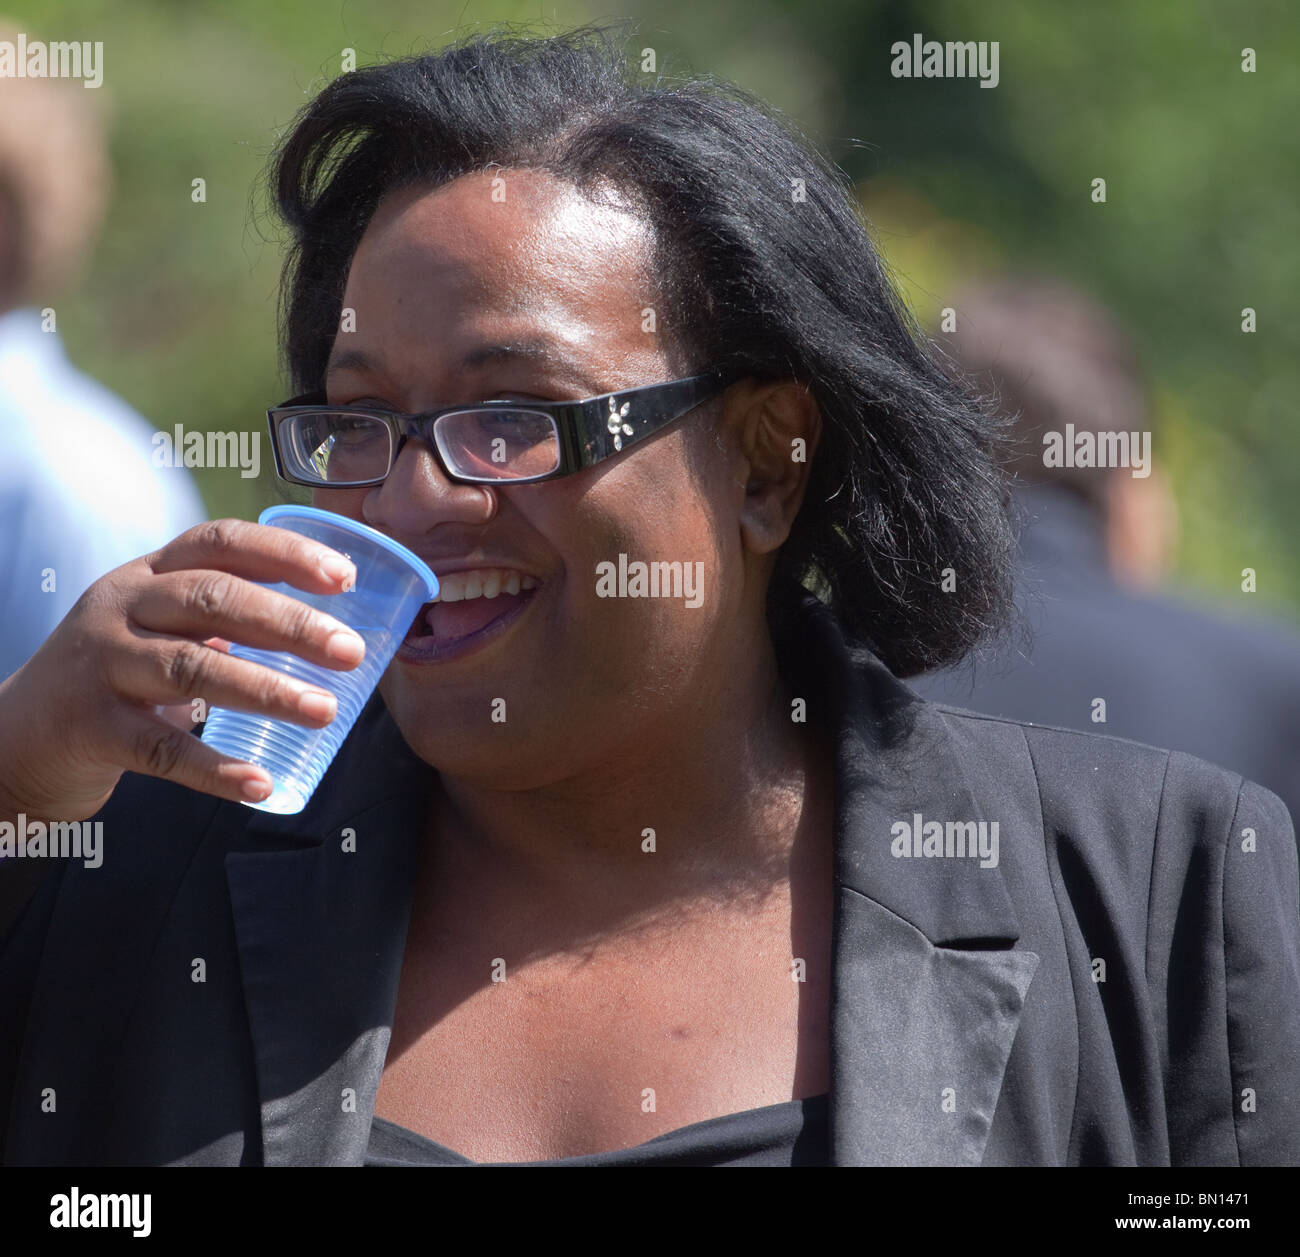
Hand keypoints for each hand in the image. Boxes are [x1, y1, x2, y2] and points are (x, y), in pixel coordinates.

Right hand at [0, 519, 365, 821]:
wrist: (16, 735)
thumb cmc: (116, 674)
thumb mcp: (159, 625)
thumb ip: (225, 616)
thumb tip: (329, 626)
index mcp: (148, 574)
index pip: (220, 543)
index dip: (285, 553)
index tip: (344, 577)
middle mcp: (121, 608)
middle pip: (214, 600)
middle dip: (290, 624)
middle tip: (350, 651)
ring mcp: (102, 666)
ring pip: (193, 669)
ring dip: (267, 690)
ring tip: (325, 710)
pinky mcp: (91, 728)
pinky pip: (161, 749)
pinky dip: (214, 769)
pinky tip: (260, 782)